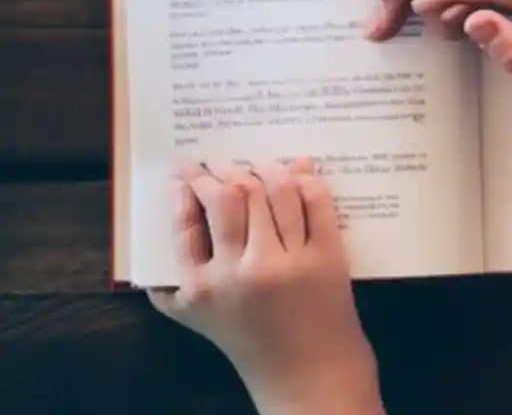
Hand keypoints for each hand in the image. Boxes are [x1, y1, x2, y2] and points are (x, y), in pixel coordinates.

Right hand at [148, 159, 382, 414]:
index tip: (186, 169)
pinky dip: (306, 179)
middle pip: (230, 197)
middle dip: (221, 169)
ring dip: (263, 167)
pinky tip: (297, 170)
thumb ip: (167, 279)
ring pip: (273, 192)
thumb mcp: (196, 317)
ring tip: (256, 161)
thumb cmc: (247, 338)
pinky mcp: (326, 257)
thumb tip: (169, 213)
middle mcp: (242, 272)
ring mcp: (287, 263)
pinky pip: (315, 204)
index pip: (187, 221)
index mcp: (202, 287)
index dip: (186, 187)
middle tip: (218, 159)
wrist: (306, 368)